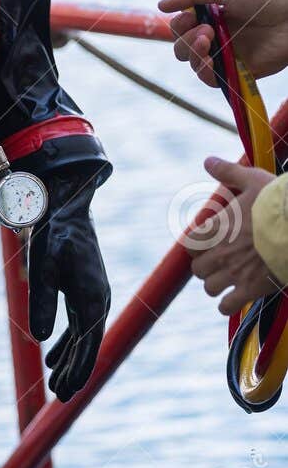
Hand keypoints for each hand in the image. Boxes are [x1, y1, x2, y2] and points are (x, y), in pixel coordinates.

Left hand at [27, 166, 110, 399]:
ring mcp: (93, 296)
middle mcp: (99, 301)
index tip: (67, 395)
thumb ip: (42, 301)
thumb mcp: (43, 267)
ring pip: (83, 338)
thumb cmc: (53, 235)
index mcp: (93, 299)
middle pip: (88, 346)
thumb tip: (38, 338)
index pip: (87, 345)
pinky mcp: (84, 291)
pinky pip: (78, 325)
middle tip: (60, 400)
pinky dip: (67, 343)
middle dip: (75, 373)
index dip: (78, 371)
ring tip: (56, 387)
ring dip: (71, 361)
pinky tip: (53, 358)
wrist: (65, 206)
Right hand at [159, 0, 287, 85]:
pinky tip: (210, 58)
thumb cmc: (263, 0)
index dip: (179, 24)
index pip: (180, 28)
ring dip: (193, 51)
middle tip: (206, 29)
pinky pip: (209, 79)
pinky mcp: (234, 73)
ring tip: (209, 39)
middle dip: (185, 39)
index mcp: (209, 18)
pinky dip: (204, 70)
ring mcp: (223, 57)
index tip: (189, 16)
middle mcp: (214, 39)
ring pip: (191, 63)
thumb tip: (160, 5)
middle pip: (181, 48)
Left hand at [191, 157, 280, 315]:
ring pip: (210, 288)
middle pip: (198, 269)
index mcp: (216, 228)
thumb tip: (208, 161)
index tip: (208, 244)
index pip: (189, 245)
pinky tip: (235, 298)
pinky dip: (227, 305)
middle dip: (207, 266)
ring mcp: (234, 272)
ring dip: (217, 285)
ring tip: (228, 279)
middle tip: (220, 262)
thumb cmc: (276, 201)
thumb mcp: (252, 179)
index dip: (196, 246)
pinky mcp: (251, 288)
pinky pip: (226, 306)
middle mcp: (220, 252)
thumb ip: (227, 172)